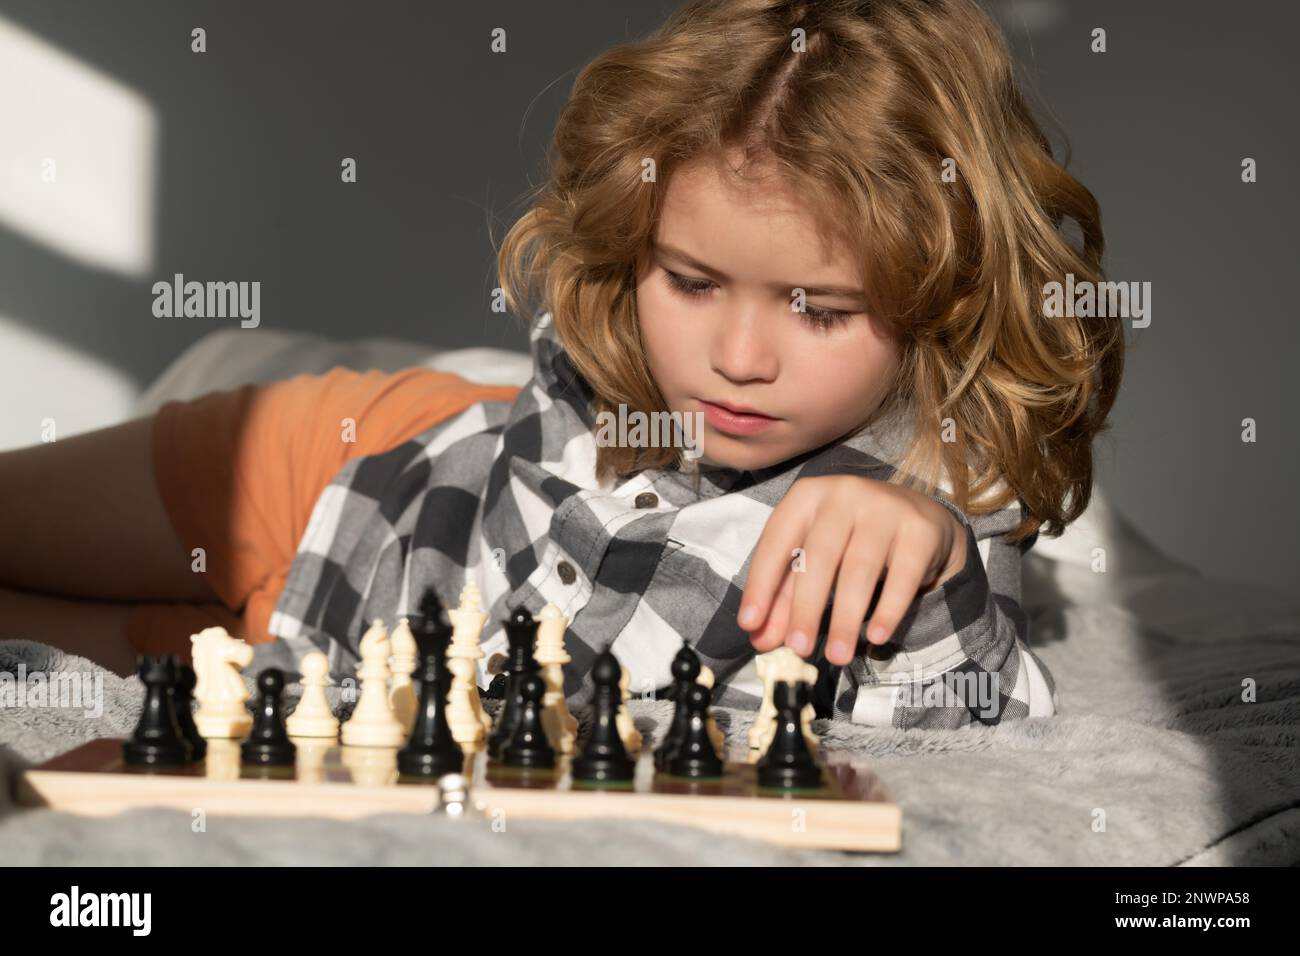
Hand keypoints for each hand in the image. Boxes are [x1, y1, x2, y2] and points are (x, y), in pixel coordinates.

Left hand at [736, 475, 966, 666]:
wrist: (920, 517)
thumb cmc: (851, 539)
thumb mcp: (814, 559)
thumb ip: (785, 597)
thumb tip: (761, 640)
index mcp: (807, 496)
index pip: (776, 542)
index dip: (761, 584)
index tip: (750, 624)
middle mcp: (845, 493)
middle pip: (819, 557)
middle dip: (805, 608)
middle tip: (798, 650)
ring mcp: (885, 508)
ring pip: (859, 570)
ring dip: (845, 618)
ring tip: (837, 656)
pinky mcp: (920, 530)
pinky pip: (902, 577)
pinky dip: (888, 610)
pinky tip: (876, 637)